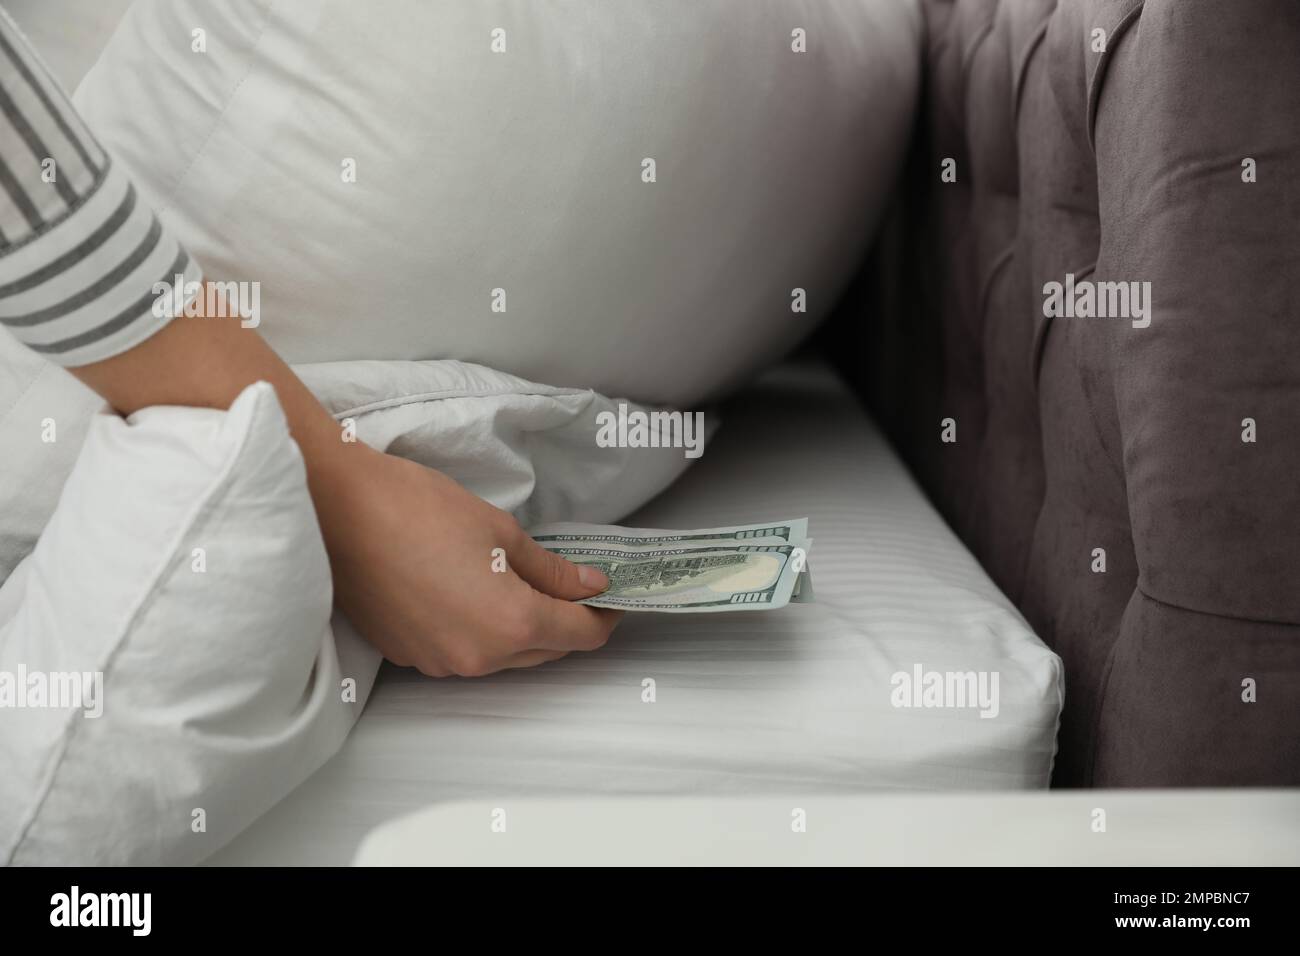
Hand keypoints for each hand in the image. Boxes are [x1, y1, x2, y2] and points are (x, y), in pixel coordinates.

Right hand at [315, 445, 621, 676]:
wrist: (337, 512)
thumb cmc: (418, 510)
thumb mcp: (502, 533)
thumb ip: (552, 570)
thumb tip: (590, 585)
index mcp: (510, 624)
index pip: (580, 636)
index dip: (604, 617)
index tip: (612, 597)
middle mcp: (478, 657)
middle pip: (544, 651)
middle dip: (566, 622)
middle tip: (576, 587)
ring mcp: (439, 662)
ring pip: (503, 656)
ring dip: (522, 629)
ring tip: (523, 585)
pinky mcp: (408, 656)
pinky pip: (463, 653)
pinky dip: (480, 631)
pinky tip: (474, 594)